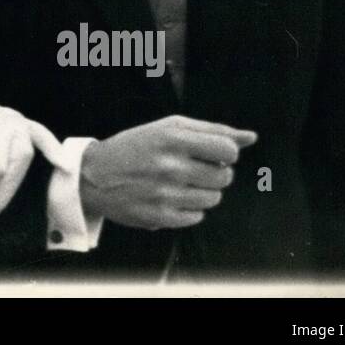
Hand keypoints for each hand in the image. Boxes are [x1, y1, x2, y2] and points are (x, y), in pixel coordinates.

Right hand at [79, 114, 256, 230]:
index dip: (225, 153)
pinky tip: (171, 197)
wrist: (93, 175)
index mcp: (173, 138)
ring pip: (214, 198)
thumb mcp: (168, 127)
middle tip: (192, 168)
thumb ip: (212, 130)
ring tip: (181, 183)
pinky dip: (189, 208)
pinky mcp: (161, 217)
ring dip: (203, 191)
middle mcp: (171, 166)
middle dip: (214, 173)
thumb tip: (250, 137)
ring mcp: (166, 194)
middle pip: (224, 177)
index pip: (228, 150)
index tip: (212, 154)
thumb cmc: (134, 146)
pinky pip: (197, 216)